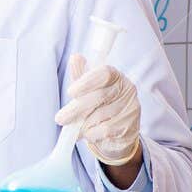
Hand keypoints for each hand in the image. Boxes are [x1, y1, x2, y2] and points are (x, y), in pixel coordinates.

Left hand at [54, 53, 141, 167]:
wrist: (117, 134)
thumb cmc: (99, 107)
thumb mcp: (88, 90)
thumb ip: (81, 76)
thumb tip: (75, 58)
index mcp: (116, 76)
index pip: (104, 73)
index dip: (86, 82)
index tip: (70, 92)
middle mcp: (127, 90)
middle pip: (100, 96)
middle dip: (76, 108)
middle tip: (60, 118)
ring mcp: (131, 108)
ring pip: (99, 115)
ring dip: (83, 124)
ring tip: (77, 128)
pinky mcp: (130, 127)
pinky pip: (104, 130)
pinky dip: (91, 134)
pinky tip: (89, 134)